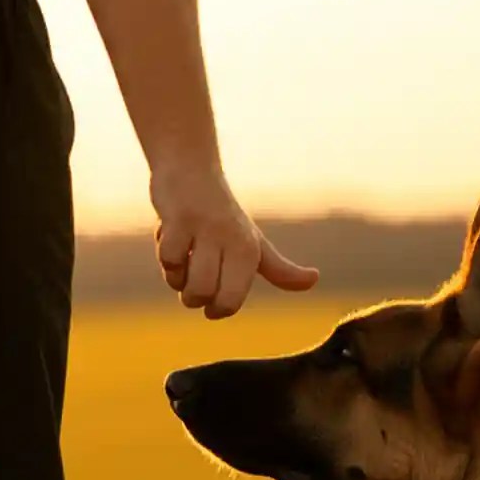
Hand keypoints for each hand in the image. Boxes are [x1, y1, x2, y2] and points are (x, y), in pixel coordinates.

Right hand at [151, 163, 318, 318]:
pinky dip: (164, 256)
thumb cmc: (224, 217)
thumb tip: (315, 279)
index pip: (230, 303)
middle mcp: (232, 240)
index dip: (213, 309)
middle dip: (191, 298)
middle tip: (190, 279)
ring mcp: (205, 228)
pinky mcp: (179, 219)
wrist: (191, 171)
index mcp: (250, 252)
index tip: (209, 297)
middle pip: (205, 296)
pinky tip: (169, 237)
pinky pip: (167, 259)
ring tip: (180, 259)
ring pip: (185, 281)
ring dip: (176, 278)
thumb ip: (280, 270)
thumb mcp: (254, 243)